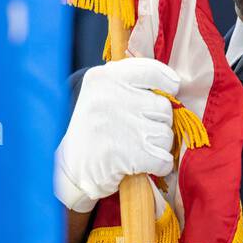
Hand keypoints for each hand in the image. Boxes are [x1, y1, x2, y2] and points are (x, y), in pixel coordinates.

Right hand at [54, 57, 180, 212]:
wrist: (69, 170)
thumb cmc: (93, 131)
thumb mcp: (102, 94)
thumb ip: (131, 84)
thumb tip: (173, 84)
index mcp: (105, 77)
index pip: (153, 72)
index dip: (167, 85)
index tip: (168, 93)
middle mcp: (112, 97)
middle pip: (163, 108)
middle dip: (157, 123)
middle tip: (138, 132)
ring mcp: (121, 126)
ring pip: (165, 135)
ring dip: (157, 146)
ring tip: (135, 148)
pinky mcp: (129, 154)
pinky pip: (163, 159)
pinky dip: (158, 166)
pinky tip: (142, 165)